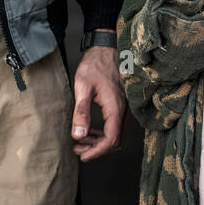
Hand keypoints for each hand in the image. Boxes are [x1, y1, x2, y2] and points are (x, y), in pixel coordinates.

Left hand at [70, 38, 124, 160]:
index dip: (97, 152)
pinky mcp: (121, 105)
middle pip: (115, 140)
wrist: (106, 48)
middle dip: (96, 148)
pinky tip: (90, 130)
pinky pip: (115, 125)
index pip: (111, 139)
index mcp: (115, 107)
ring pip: (116, 134)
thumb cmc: (95, 64)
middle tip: (78, 149)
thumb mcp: (83, 87)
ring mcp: (124, 108)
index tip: (83, 156)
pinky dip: (103, 132)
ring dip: (99, 141)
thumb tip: (78, 135)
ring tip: (80, 141)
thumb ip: (81, 113)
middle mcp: (123, 110)